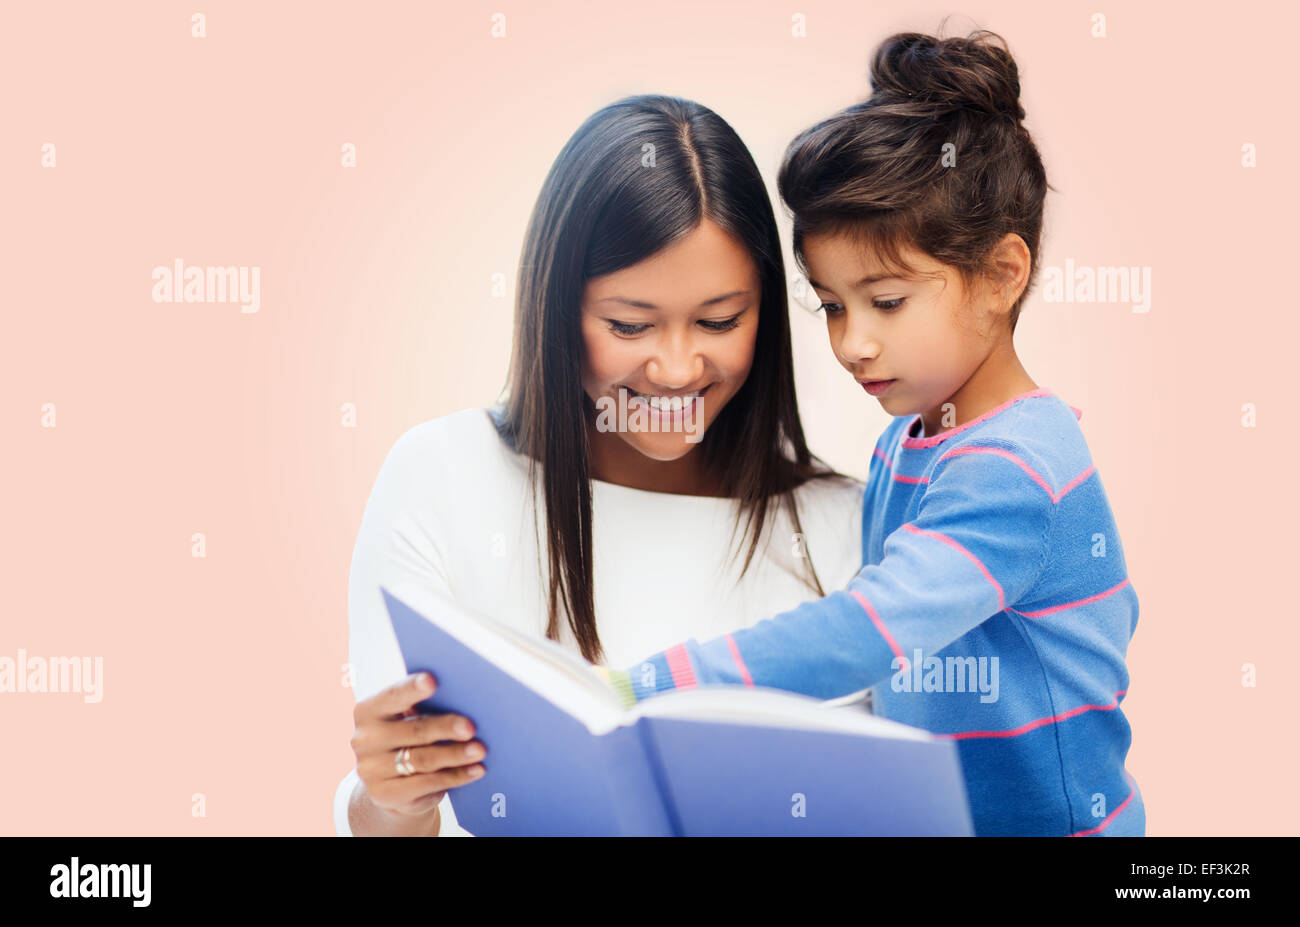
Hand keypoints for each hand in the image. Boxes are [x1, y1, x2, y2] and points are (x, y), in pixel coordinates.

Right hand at [349, 672, 485, 817]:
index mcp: (368, 711)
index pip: (393, 696)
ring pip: (422, 759)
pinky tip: (476, 770)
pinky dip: (456, 776)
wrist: (392, 786)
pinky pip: (427, 784)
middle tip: (471, 726)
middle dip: (445, 727)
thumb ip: (426, 708)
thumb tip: (465, 700)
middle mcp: (364, 739)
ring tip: (480, 750)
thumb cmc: (409, 739)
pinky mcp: (385, 794)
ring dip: (455, 754)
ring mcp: (371, 769)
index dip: (412, 688)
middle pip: (413, 730)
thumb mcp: (408, 721)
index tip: (433, 680)